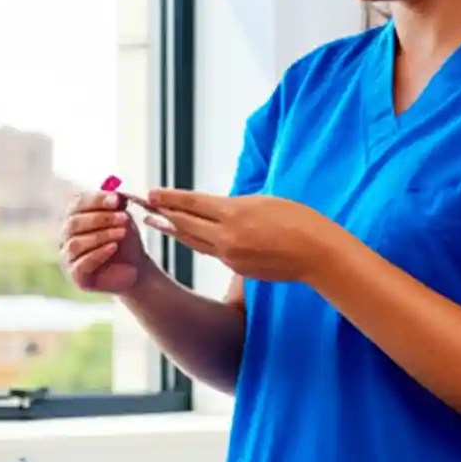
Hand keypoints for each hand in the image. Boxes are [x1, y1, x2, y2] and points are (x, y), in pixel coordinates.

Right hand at [59, 190, 150, 293]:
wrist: (135, 268)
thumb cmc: (125, 241)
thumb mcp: (123, 218)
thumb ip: (117, 204)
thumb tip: (114, 192)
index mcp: (74, 217)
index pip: (77, 204)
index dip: (96, 200)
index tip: (117, 200)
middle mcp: (66, 236)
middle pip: (74, 223)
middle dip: (101, 218)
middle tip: (124, 218)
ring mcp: (68, 257)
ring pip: (76, 243)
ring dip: (101, 236)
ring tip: (122, 233)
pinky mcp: (76, 276)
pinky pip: (81, 264)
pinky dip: (98, 254)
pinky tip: (113, 248)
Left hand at [142, 189, 342, 282]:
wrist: (317, 254)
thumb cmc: (299, 220)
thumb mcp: (265, 201)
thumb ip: (236, 206)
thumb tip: (218, 208)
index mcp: (235, 213)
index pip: (193, 203)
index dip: (170, 198)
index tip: (151, 192)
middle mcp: (227, 236)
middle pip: (185, 224)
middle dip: (163, 213)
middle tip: (142, 206)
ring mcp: (230, 255)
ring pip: (194, 241)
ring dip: (174, 230)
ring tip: (157, 221)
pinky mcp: (237, 269)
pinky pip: (212, 252)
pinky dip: (199, 242)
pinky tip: (191, 236)